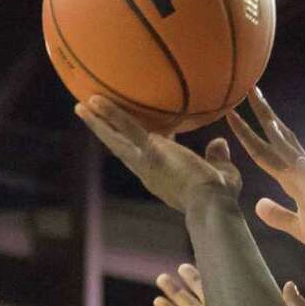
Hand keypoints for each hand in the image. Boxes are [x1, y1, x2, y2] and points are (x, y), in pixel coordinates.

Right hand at [74, 97, 240, 213]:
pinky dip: (111, 115)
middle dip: (107, 134)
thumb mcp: (223, 174)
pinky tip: (93, 101)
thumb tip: (220, 142)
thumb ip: (218, 158)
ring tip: (81, 105)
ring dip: (99, 122)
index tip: (145, 129)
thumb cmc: (220, 197)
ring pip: (117, 139)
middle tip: (91, 120)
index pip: (150, 154)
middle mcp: (148, 171)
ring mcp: (145, 163)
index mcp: (163, 176)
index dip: (145, 142)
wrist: (212, 204)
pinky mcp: (148, 154)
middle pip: (122, 149)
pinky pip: (127, 129)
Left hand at [226, 89, 304, 267]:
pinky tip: (294, 158)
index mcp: (299, 183)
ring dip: (280, 134)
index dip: (250, 135)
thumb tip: (258, 204)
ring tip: (263, 111)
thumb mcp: (300, 229)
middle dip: (265, 117)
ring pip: (296, 155)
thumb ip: (279, 216)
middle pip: (282, 142)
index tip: (232, 114)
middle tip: (249, 89)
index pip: (270, 154)